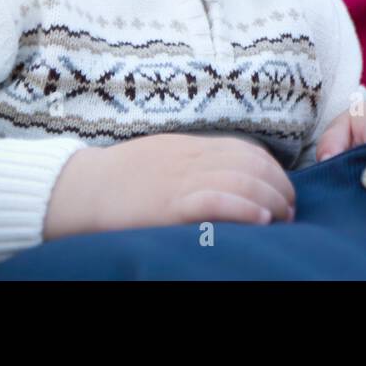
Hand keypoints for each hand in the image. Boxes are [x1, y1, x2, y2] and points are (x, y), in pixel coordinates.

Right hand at [45, 133, 295, 239]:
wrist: (77, 189)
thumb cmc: (117, 180)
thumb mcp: (162, 159)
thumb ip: (193, 163)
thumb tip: (231, 177)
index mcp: (189, 147)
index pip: (247, 150)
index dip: (273, 171)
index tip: (282, 192)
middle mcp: (190, 158)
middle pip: (252, 164)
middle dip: (279, 187)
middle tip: (288, 211)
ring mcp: (180, 179)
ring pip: (242, 179)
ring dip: (271, 200)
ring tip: (281, 219)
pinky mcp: (169, 204)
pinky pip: (216, 198)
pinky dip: (243, 207)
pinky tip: (260, 219)